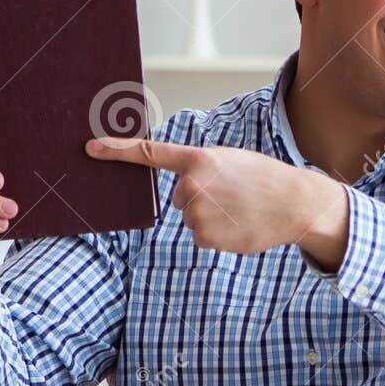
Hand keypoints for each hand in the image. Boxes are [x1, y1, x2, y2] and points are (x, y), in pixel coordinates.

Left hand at [86, 135, 348, 264]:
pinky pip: (201, 237)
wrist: (294, 203)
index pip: (149, 153)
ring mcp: (197, 213)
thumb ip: (200, 168)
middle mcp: (192, 185)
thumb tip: (181, 190)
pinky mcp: (205, 237)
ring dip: (211, 216)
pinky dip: (218, 234)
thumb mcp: (230, 160)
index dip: (117, 151)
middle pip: (179, 197)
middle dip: (201, 197)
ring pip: (191, 218)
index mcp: (198, 159)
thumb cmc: (264, 179)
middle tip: (232, 194)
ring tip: (239, 209)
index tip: (90, 148)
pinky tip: (239, 225)